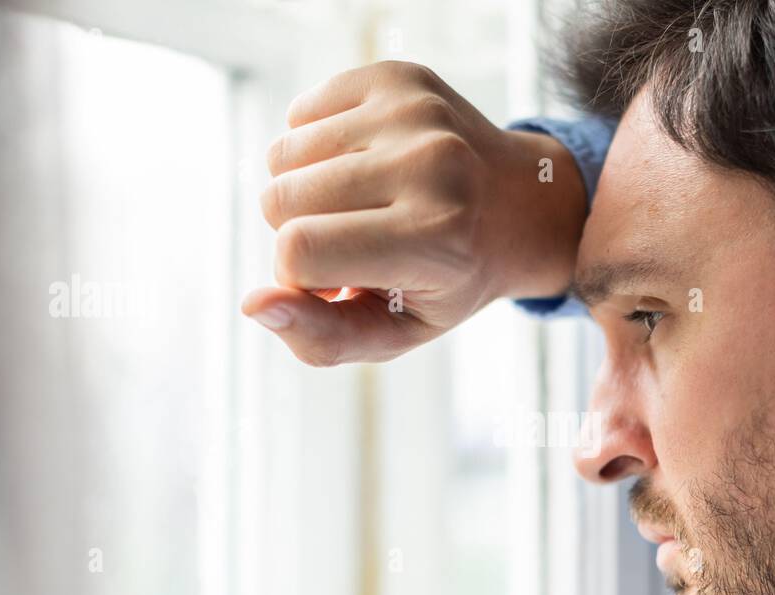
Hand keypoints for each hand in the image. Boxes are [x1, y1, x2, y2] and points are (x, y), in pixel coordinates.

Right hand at [241, 60, 586, 365]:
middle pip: (280, 199)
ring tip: (362, 204)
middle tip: (357, 241)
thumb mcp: (398, 331)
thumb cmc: (450, 280)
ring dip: (306, 189)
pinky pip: (299, 114)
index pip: (298, 251)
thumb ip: (323, 338)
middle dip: (300, 231)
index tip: (338, 282)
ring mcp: (414, 112)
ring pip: (282, 154)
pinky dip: (316, 148)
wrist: (522, 206)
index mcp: (435, 238)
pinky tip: (365, 166)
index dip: (299, 277)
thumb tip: (252, 305)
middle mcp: (429, 164)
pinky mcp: (397, 77)